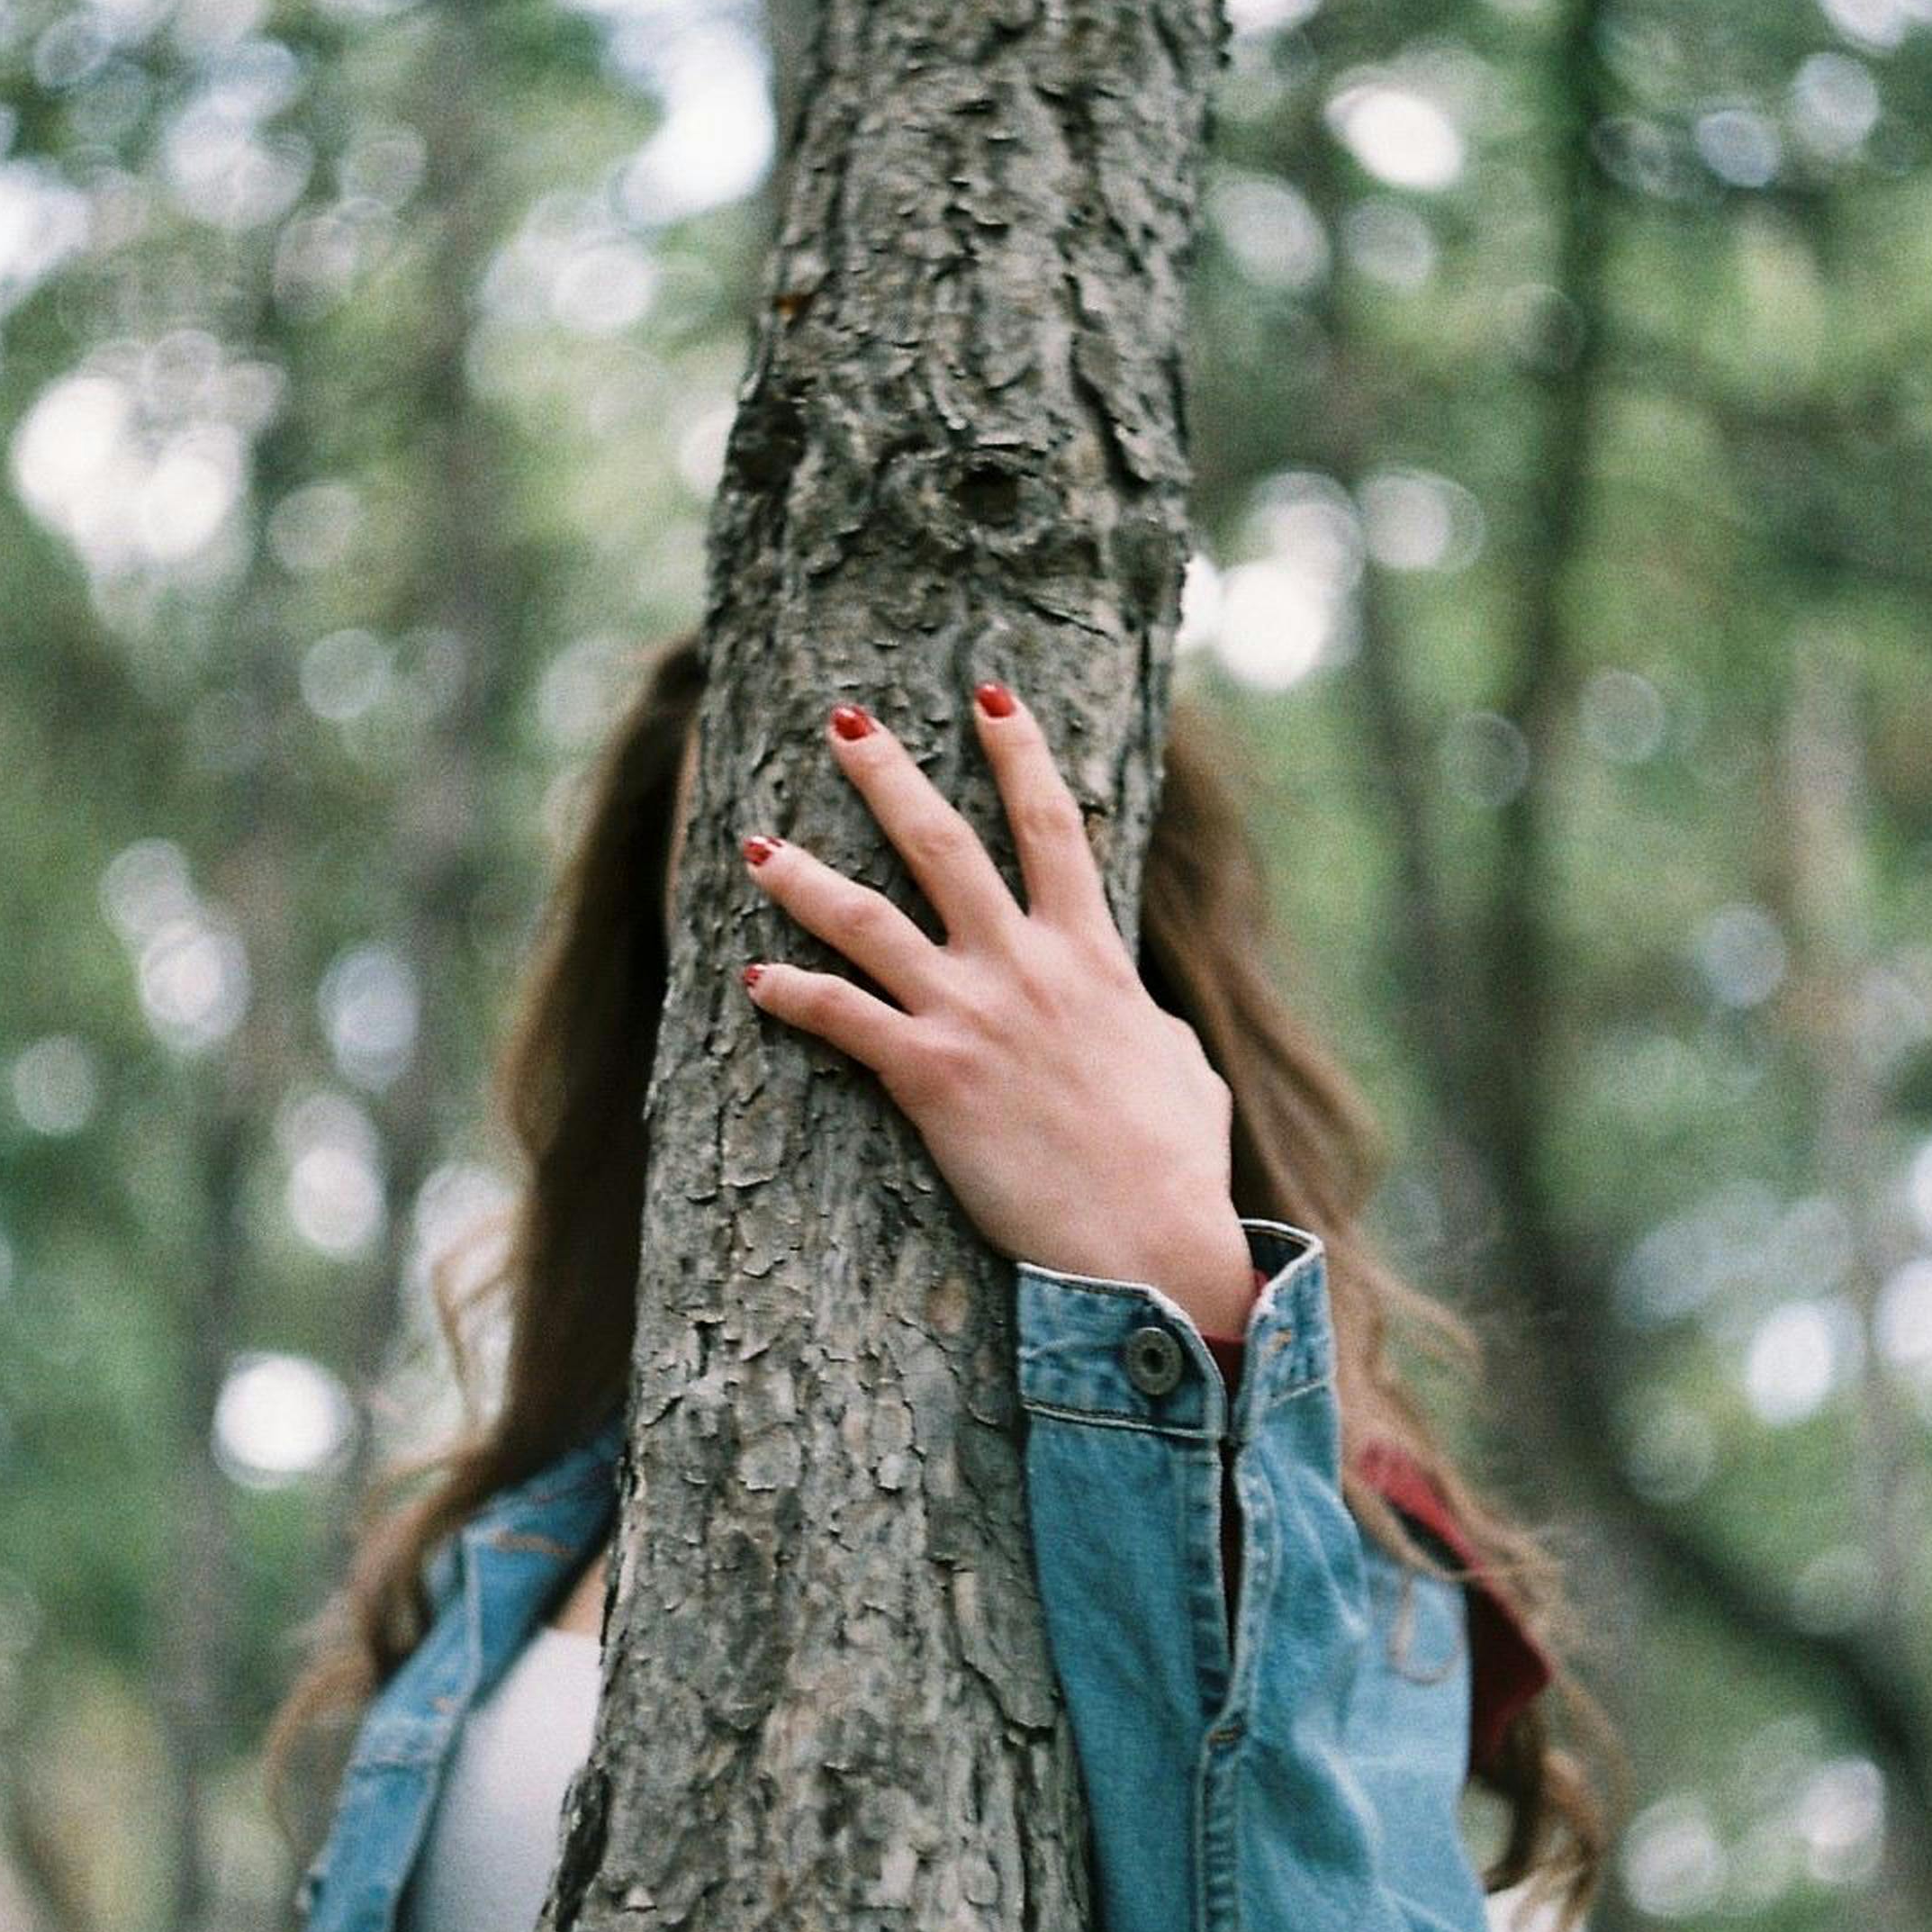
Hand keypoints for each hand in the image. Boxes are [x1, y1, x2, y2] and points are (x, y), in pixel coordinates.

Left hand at [738, 683, 1259, 1340]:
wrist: (1151, 1240)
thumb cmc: (1176, 1166)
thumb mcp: (1181, 1067)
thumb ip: (1145, 1021)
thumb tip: (1140, 1017)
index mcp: (1093, 955)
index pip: (1052, 826)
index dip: (1020, 752)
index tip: (989, 692)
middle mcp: (1026, 966)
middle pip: (943, 844)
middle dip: (887, 774)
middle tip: (841, 720)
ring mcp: (972, 1016)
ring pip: (867, 920)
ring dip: (803, 877)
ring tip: (754, 844)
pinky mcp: (929, 1077)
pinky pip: (841, 1019)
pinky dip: (790, 995)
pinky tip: (750, 981)